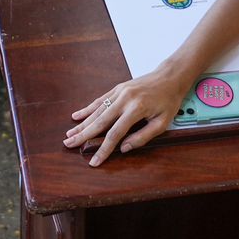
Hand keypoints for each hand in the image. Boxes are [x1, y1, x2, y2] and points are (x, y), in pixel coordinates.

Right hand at [63, 67, 188, 165]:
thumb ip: (143, 137)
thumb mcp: (162, 123)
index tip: (94, 161)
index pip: (115, 133)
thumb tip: (123, 148)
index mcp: (136, 109)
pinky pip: (99, 100)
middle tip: (68, 145)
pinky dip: (87, 109)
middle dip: (83, 135)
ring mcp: (119, 92)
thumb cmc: (168, 101)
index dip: (103, 149)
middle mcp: (124, 99)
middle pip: (100, 121)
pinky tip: (77, 116)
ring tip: (69, 135)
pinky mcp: (117, 89)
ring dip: (82, 124)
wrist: (169, 77)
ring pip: (96, 111)